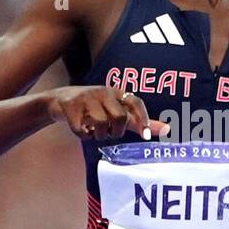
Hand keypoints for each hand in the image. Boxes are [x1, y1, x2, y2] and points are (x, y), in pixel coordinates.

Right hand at [48, 86, 170, 140]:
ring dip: (99, 135)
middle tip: (110, 132)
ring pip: (101, 124)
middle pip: (119, 117)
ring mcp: (86, 98)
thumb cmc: (94, 108)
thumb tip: (169, 130)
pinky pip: (81, 129)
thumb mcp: (116, 110)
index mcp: (117, 92)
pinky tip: (83, 131)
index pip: (136, 102)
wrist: (59, 99)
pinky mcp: (70, 106)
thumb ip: (139, 122)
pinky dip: (84, 135)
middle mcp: (103, 92)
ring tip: (95, 132)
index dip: (143, 119)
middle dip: (116, 131)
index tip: (147, 136)